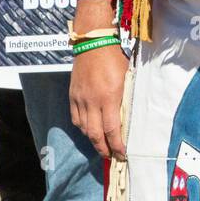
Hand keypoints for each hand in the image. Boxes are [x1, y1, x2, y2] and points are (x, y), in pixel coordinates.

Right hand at [69, 42, 128, 158]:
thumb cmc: (115, 58)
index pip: (112, 129)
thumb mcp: (127, 78)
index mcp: (109, 97)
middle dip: (104, 149)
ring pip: (84, 128)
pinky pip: (76, 118)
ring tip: (102, 145)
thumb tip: (126, 118)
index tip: (122, 154)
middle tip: (112, 156)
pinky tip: (89, 130)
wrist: (93, 44)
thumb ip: (124, 99)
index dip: (117, 145)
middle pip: (95, 134)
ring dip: (94, 140)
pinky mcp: (72, 96)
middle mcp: (92, 102)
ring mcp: (80, 100)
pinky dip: (83, 128)